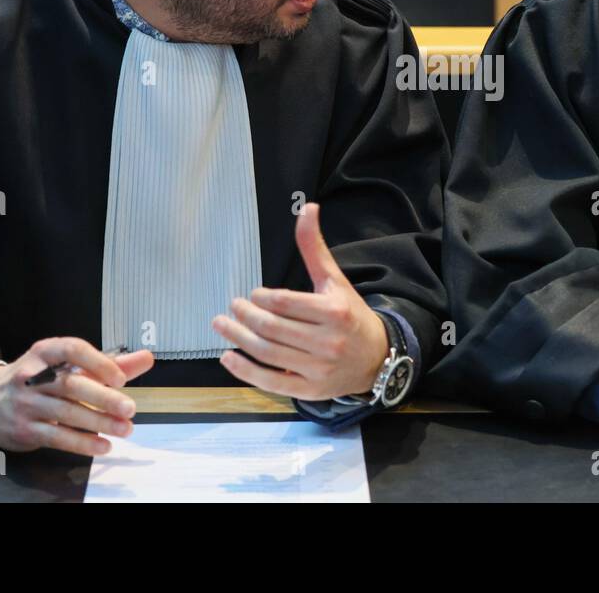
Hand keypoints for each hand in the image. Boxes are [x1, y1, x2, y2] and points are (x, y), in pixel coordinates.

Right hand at [0, 338, 154, 455]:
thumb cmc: (38, 379)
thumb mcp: (67, 364)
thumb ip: (109, 362)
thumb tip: (147, 358)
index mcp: (45, 352)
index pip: (72, 350)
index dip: (97, 362)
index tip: (121, 377)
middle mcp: (32, 376)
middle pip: (71, 385)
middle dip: (103, 398)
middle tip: (130, 408)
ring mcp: (26, 404)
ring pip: (66, 413)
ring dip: (99, 423)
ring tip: (126, 429)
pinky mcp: (24, 430)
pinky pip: (56, 437)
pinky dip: (82, 443)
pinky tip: (103, 446)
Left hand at [212, 202, 390, 400]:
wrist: (376, 358)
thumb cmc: (350, 315)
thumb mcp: (335, 280)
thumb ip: (315, 248)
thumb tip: (308, 208)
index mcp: (334, 311)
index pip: (285, 303)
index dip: (261, 298)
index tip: (253, 294)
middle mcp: (327, 342)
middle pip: (272, 328)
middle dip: (245, 316)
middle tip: (232, 307)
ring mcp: (318, 369)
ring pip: (267, 353)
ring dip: (238, 339)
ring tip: (222, 326)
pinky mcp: (310, 390)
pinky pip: (271, 381)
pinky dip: (245, 371)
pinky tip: (228, 357)